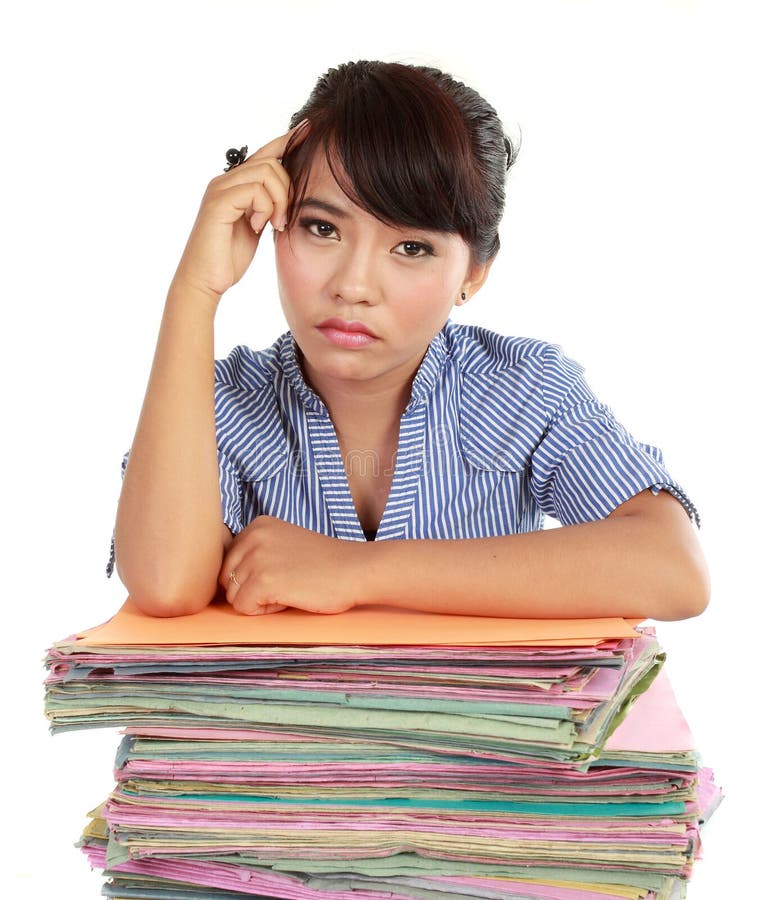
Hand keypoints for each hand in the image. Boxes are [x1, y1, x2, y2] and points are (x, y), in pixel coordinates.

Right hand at [172, 124, 305, 301]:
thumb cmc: (228, 257)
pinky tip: (258, 226)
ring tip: (273, 224)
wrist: (205, 280)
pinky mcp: (219, 202)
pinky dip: (265, 208)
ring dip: (278, 201)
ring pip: (266, 173)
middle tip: (283, 220)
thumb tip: (287, 194)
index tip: (309, 129)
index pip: (265, 154)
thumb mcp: (256, 226)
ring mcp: (220, 189)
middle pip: (272, 162)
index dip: (287, 141)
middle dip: (287, 190)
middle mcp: (225, 180)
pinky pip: (255, 190)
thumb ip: (267, 206)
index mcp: (235, 184)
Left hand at [220, 516, 362, 615]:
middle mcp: (253, 536)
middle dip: (251, 590)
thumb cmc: (325, 564)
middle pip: (227, 579)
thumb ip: (256, 553)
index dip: (253, 576)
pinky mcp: (263, 580)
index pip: (230, 562)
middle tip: (287, 583)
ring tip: (290, 589)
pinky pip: (244, 608)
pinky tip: (289, 598)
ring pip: (234, 596)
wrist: (356, 570)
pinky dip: (265, 611)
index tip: (283, 571)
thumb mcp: (284, 544)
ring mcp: (257, 558)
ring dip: (259, 601)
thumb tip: (225, 578)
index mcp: (257, 525)